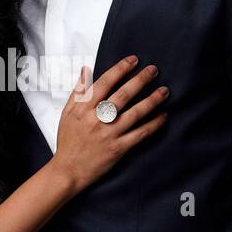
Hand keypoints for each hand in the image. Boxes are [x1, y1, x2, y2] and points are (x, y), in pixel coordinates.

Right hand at [50, 55, 168, 193]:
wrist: (68, 171)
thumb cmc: (68, 142)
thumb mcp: (67, 114)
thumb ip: (78, 91)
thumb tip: (85, 70)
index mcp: (84, 108)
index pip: (104, 83)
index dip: (120, 69)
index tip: (133, 60)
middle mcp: (97, 119)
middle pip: (123, 95)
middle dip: (140, 80)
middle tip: (154, 70)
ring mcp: (109, 134)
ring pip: (135, 113)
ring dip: (152, 100)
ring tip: (164, 91)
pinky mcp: (118, 149)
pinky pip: (140, 134)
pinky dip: (153, 124)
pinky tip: (163, 116)